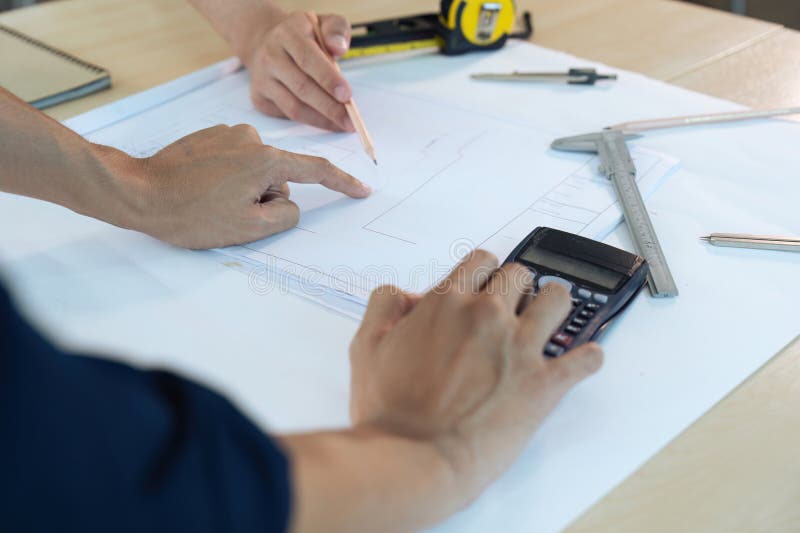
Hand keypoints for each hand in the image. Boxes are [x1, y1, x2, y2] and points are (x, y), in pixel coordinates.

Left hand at [111, 124, 369, 248]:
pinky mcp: (209, 137)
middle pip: (279, 177)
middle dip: (264, 198)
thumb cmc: (191, 214)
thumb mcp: (248, 228)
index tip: (361, 190)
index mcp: (266, 160)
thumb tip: (289, 203)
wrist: (138, 193)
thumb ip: (285, 216)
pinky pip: (234, 162)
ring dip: (243, 189)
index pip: (317, 171)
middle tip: (230, 214)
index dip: (342, 183)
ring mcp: (228, 135)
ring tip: (210, 202)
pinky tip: (201, 189)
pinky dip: (226, 178)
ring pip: (255, 171)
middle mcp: (251, 139)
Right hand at [238, 9, 353, 131]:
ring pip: (293, 107)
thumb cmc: (302, 35)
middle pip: (302, 87)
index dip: (328, 79)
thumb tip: (338, 48)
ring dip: (321, 120)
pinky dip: (309, 121)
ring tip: (342, 125)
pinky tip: (325, 121)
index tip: (347, 96)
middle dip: (329, 108)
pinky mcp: (259, 97)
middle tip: (350, 120)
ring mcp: (262, 79)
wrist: (265, 41)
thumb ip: (336, 30)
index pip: (308, 58)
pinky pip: (286, 115)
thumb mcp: (322, 21)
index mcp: (288, 34)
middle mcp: (270, 56)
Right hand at [349, 250, 602, 498]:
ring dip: (555, 306)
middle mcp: (487, 314)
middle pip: (519, 275)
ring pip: (558, 299)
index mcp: (447, 302)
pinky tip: (584, 360)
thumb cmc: (389, 411)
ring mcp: (520, 346)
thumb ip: (384, 306)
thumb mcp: (365, 346)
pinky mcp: (543, 383)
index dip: (484, 272)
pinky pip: (584, 359)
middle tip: (513, 307)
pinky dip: (587, 358)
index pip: (480, 260)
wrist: (413, 458)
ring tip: (551, 320)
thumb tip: (404, 294)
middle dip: (517, 288)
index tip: (486, 284)